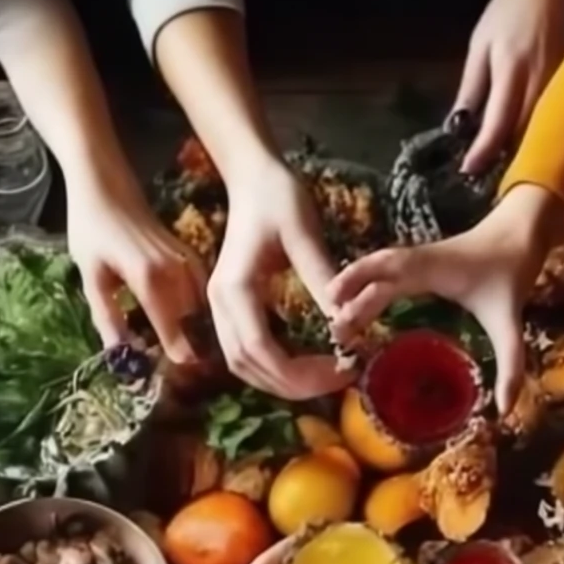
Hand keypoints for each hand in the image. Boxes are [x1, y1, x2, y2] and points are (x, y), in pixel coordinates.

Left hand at [66, 168, 205, 364]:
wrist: (105, 183)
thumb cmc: (91, 229)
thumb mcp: (91, 277)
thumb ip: (108, 318)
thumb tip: (122, 356)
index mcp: (149, 279)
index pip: (172, 328)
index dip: (178, 354)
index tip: (182, 376)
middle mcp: (176, 272)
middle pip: (193, 321)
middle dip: (192, 347)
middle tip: (189, 373)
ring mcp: (188, 262)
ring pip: (202, 308)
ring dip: (199, 331)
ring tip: (194, 355)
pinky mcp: (191, 256)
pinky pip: (203, 292)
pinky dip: (201, 311)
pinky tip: (196, 326)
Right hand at [209, 157, 351, 398]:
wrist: (252, 178)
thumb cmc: (278, 197)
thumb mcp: (305, 233)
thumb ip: (321, 278)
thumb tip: (344, 325)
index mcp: (234, 288)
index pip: (259, 350)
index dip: (298, 372)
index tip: (340, 369)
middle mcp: (219, 306)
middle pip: (249, 367)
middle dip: (295, 384)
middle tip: (341, 377)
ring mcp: (220, 310)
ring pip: (245, 366)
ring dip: (284, 381)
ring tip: (329, 375)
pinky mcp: (231, 310)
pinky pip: (248, 353)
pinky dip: (276, 368)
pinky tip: (309, 364)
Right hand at [330, 185, 561, 413]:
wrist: (519, 231)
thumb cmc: (510, 273)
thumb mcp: (510, 322)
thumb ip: (509, 365)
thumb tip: (505, 410)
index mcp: (432, 270)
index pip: (388, 280)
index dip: (363, 298)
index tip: (342, 322)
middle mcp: (418, 260)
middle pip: (374, 271)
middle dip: (348, 294)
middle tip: (331, 329)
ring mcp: (416, 258)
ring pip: (375, 266)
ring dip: (352, 283)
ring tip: (331, 312)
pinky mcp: (417, 260)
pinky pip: (383, 267)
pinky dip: (364, 279)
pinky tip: (354, 296)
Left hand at [455, 0, 563, 175]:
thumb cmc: (505, 14)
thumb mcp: (478, 48)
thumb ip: (471, 90)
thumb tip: (459, 129)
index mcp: (513, 69)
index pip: (498, 122)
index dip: (483, 151)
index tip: (468, 171)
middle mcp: (540, 81)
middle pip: (522, 135)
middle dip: (501, 160)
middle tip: (480, 182)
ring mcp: (557, 86)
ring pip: (538, 132)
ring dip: (519, 154)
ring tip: (497, 174)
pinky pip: (548, 121)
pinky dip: (533, 139)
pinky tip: (520, 151)